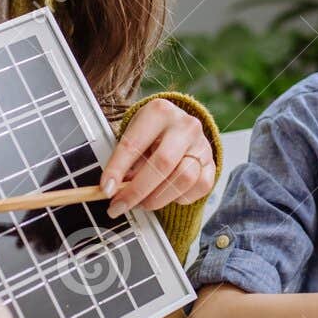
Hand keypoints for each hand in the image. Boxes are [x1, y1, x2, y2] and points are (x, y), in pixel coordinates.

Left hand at [100, 99, 215, 218]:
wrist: (179, 127)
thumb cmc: (152, 133)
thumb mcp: (133, 136)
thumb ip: (125, 161)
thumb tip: (112, 189)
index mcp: (159, 111)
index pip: (134, 144)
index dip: (117, 170)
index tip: (105, 190)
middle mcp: (185, 125)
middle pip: (163, 164)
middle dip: (137, 191)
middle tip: (120, 205)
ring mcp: (202, 145)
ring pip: (183, 179)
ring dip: (158, 198)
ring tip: (142, 202)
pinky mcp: (212, 163)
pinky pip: (200, 187)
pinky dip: (180, 198)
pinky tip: (167, 195)